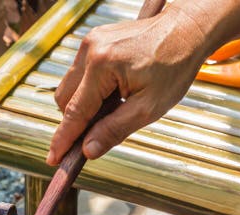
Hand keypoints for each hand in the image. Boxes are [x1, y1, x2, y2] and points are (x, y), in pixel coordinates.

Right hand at [46, 6, 211, 164]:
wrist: (187, 30)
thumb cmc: (174, 65)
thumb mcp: (149, 107)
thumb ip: (115, 130)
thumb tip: (88, 150)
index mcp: (101, 66)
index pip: (75, 113)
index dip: (63, 140)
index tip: (53, 159)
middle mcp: (89, 50)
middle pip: (65, 101)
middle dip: (77, 121)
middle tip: (99, 133)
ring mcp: (90, 43)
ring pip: (70, 88)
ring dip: (84, 105)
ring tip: (114, 106)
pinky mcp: (94, 41)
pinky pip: (80, 75)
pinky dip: (90, 90)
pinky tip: (113, 93)